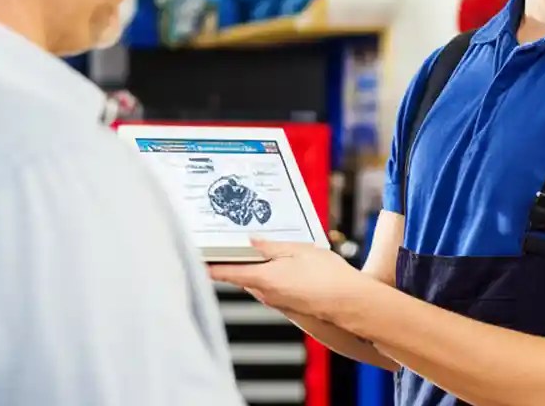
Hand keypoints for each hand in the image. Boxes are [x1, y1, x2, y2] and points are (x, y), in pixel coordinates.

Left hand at [207, 238, 368, 320]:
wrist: (348, 301)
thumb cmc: (328, 277)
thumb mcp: (299, 250)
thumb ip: (272, 246)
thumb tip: (252, 240)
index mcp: (262, 278)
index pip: (224, 272)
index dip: (207, 264)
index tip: (196, 255)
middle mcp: (264, 293)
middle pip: (238, 275)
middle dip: (233, 260)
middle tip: (230, 241)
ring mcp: (275, 301)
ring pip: (254, 281)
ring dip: (253, 267)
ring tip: (259, 247)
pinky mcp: (286, 304)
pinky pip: (269, 287)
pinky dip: (267, 275)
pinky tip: (280, 263)